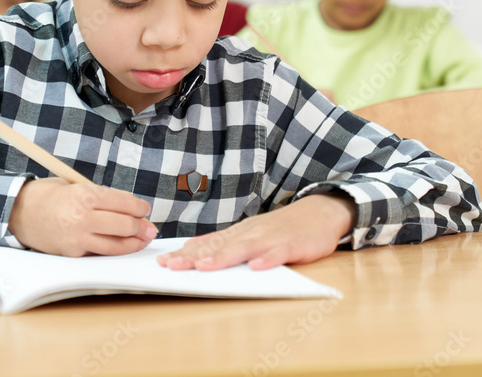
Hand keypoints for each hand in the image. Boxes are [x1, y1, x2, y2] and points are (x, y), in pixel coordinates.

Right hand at [8, 178, 156, 256]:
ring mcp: (78, 238)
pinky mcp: (73, 253)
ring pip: (117, 245)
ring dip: (134, 243)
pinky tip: (122, 246)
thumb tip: (131, 209)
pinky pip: (101, 253)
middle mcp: (83, 217)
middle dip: (141, 227)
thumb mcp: (77, 186)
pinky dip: (114, 250)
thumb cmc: (50, 196)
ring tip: (143, 240)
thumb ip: (102, 197)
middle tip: (148, 227)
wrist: (20, 212)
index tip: (144, 209)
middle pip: (125, 225)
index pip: (125, 203)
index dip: (140, 208)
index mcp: (86, 195)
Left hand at [156, 194, 355, 270]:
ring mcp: (270, 239)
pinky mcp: (292, 245)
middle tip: (172, 266)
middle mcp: (250, 234)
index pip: (208, 244)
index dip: (185, 253)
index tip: (163, 262)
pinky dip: (267, 260)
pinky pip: (278, 253)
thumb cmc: (281, 228)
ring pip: (244, 249)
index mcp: (239, 233)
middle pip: (219, 246)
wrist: (318, 213)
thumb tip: (192, 251)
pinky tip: (257, 268)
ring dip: (224, 258)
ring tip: (205, 267)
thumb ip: (224, 243)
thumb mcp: (250, 234)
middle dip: (195, 257)